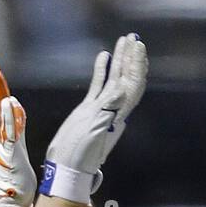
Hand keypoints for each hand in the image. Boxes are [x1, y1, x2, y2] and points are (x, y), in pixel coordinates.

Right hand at [39, 33, 147, 204]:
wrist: (67, 168)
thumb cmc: (79, 155)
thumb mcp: (94, 132)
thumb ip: (107, 111)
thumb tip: (121, 92)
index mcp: (116, 115)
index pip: (132, 85)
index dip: (136, 66)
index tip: (138, 48)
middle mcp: (112, 110)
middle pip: (126, 79)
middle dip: (131, 59)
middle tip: (134, 38)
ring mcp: (101, 109)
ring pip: (114, 80)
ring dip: (120, 60)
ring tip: (123, 41)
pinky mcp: (88, 111)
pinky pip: (99, 86)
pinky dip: (102, 71)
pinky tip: (104, 57)